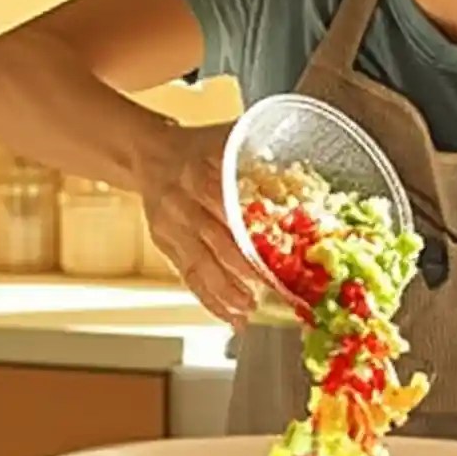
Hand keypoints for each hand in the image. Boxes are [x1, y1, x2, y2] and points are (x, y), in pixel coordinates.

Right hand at [138, 122, 259, 326]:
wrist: (149, 154)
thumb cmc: (199, 148)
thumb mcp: (226, 139)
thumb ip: (259, 154)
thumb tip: (307, 174)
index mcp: (199, 172)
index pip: (224, 205)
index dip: (249, 232)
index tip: (277, 254)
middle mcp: (182, 202)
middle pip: (213, 241)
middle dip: (243, 270)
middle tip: (271, 291)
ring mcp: (171, 227)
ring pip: (199, 265)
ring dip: (225, 292)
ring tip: (249, 312)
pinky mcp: (165, 245)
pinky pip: (188, 276)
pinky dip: (208, 300)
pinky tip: (229, 317)